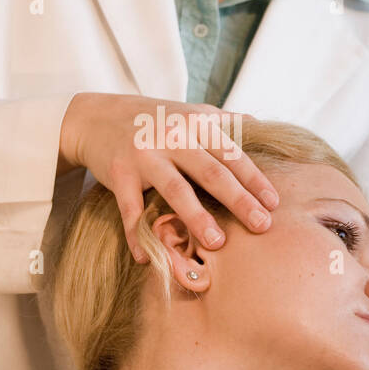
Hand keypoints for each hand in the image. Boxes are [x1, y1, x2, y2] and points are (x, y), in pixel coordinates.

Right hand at [58, 92, 278, 261]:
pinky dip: (137, 235)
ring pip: (176, 190)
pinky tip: (147, 258)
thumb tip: (260, 122)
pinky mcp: (119, 174)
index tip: (274, 204)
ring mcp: (144, 155)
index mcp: (194, 123)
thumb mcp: (188, 111)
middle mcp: (172, 136)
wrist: (94, 116)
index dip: (254, 179)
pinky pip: (130, 210)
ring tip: (217, 243)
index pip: (231, 154)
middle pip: (212, 172)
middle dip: (239, 200)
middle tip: (262, 226)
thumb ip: (222, 119)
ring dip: (197, 218)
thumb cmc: (150, 118)